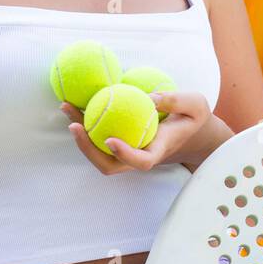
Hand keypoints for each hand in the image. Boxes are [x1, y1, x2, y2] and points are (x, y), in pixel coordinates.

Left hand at [61, 91, 225, 174]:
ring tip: (66, 108)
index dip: (124, 154)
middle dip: (88, 150)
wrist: (192, 133)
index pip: (141, 161)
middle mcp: (140, 155)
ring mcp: (128, 151)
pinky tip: (73, 103)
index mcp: (159, 151)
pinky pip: (98, 137)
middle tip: (75, 126)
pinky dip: (84, 122)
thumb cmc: (193, 119)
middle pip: (110, 165)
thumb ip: (176, 100)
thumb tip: (147, 98)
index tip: (111, 139)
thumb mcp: (196, 105)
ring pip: (98, 154)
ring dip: (79, 136)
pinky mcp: (120, 141)